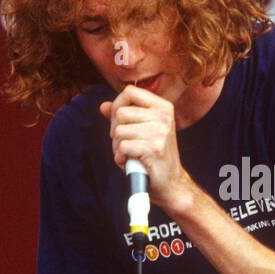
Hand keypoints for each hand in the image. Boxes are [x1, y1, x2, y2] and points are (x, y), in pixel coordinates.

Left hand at [99, 84, 191, 214]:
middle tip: (126, 143)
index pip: (130, 91)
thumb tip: (104, 106)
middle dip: (115, 131)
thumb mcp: (142, 130)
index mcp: (163, 107)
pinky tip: (130, 162)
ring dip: (117, 147)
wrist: (171, 182)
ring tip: (130, 154)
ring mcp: (160, 132)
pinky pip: (122, 147)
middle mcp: (163, 116)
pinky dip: (120, 158)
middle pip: (120, 113)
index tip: (120, 121)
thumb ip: (124, 116)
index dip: (118, 104)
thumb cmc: (154, 156)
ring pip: (119, 131)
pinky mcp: (153, 148)